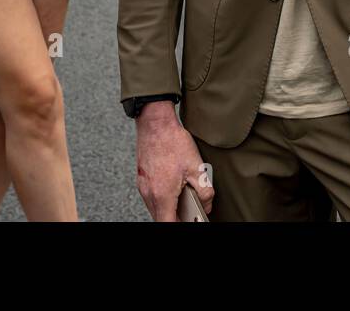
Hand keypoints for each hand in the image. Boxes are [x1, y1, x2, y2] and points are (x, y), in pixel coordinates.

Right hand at [134, 101, 212, 220]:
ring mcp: (143, 186)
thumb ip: (204, 192)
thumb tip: (207, 205)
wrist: (155, 123)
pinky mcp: (142, 179)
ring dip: (168, 208)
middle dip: (175, 218)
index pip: (167, 224)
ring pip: (155, 208)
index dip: (180, 225)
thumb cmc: (173, 142)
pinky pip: (152, 197)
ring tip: (183, 198)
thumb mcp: (197, 168)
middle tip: (190, 211)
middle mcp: (148, 194)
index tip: (189, 221)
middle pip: (160, 218)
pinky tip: (173, 188)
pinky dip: (162, 198)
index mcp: (162, 195)